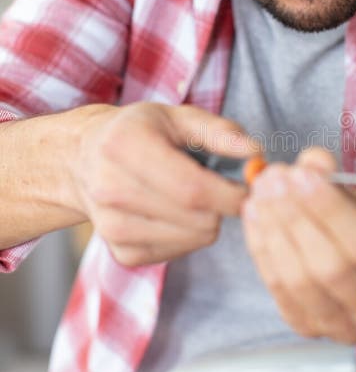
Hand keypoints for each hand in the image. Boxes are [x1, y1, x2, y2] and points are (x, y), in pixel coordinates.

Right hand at [70, 102, 256, 265]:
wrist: (84, 161)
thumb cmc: (141, 133)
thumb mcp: (178, 118)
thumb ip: (220, 132)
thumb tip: (255, 155)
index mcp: (126, 146)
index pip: (192, 188)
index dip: (232, 193)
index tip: (249, 185)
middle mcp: (111, 190)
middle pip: (197, 218)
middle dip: (224, 205)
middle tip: (223, 187)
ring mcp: (112, 227)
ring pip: (194, 238)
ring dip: (209, 219)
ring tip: (193, 195)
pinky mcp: (121, 253)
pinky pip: (180, 253)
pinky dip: (190, 235)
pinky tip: (175, 212)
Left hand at [241, 148, 355, 343]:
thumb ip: (343, 185)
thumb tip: (313, 161)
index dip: (329, 208)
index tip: (303, 174)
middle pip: (326, 265)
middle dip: (294, 216)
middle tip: (273, 180)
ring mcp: (337, 324)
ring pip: (298, 279)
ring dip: (273, 230)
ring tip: (261, 193)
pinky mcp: (306, 325)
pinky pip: (277, 286)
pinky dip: (262, 247)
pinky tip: (255, 217)